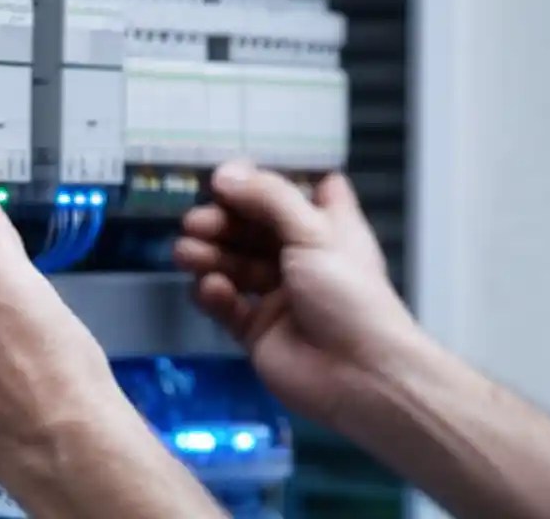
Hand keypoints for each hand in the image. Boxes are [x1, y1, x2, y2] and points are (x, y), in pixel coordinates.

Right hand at [174, 161, 423, 427]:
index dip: (264, 183)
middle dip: (222, 222)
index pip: (294, 194)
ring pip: (233, 264)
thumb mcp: (315, 232)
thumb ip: (269, 198)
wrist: (361, 377)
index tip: (232, 177)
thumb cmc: (352, 298)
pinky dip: (214, 294)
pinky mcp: (258, 330)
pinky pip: (227, 305)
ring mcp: (278, 295)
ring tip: (187, 254)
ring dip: (209, 255)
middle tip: (196, 222)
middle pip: (252, 228)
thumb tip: (226, 173)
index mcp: (326, 228)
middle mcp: (302, 258)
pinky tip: (212, 290)